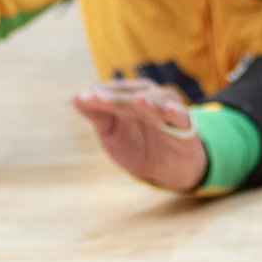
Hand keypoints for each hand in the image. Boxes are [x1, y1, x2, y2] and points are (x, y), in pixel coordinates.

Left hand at [72, 79, 207, 191]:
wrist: (165, 170)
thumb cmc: (136, 145)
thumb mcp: (111, 133)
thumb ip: (97, 115)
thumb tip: (75, 97)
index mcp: (133, 95)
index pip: (115, 91)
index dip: (101, 95)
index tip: (85, 99)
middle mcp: (153, 96)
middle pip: (133, 96)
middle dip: (116, 99)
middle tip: (98, 99)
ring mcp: (170, 109)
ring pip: (158, 103)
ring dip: (148, 103)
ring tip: (138, 101)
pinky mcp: (186, 126)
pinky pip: (183, 118)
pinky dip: (177, 113)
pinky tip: (170, 110)